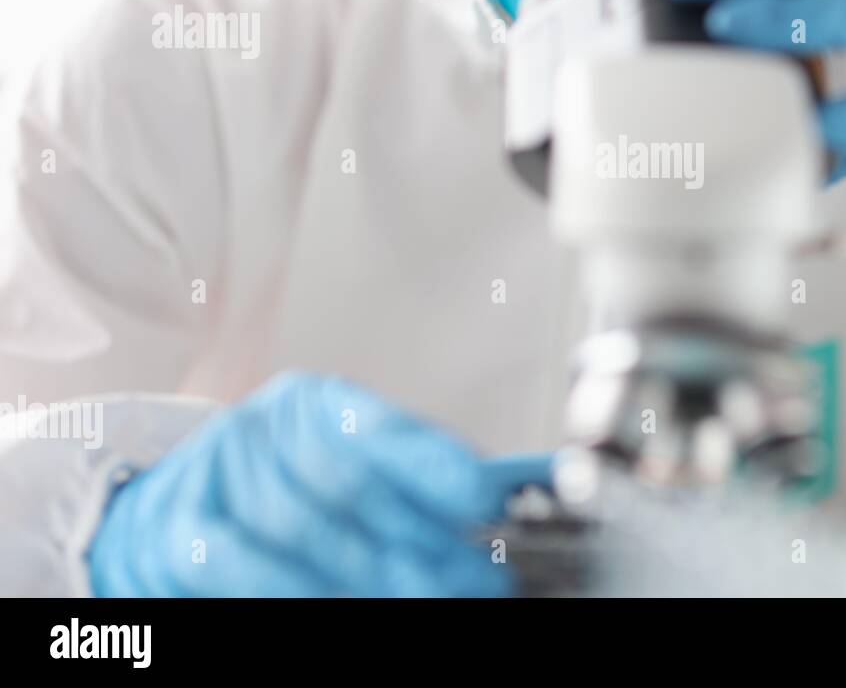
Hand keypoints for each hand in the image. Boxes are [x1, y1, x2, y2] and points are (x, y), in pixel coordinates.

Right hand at [88, 372, 550, 596]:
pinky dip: (294, 589)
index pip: (380, 425)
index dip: (433, 461)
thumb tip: (511, 492)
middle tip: (473, 579)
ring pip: (298, 528)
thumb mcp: (354, 467)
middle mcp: (262, 425)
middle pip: (348, 484)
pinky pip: (241, 562)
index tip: (484, 498)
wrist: (175, 510)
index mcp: (316, 402)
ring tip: (426, 599)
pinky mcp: (175, 528)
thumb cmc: (285, 492)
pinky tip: (340, 602)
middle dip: (417, 539)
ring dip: (366, 575)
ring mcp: (215, 473)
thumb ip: (419, 477)